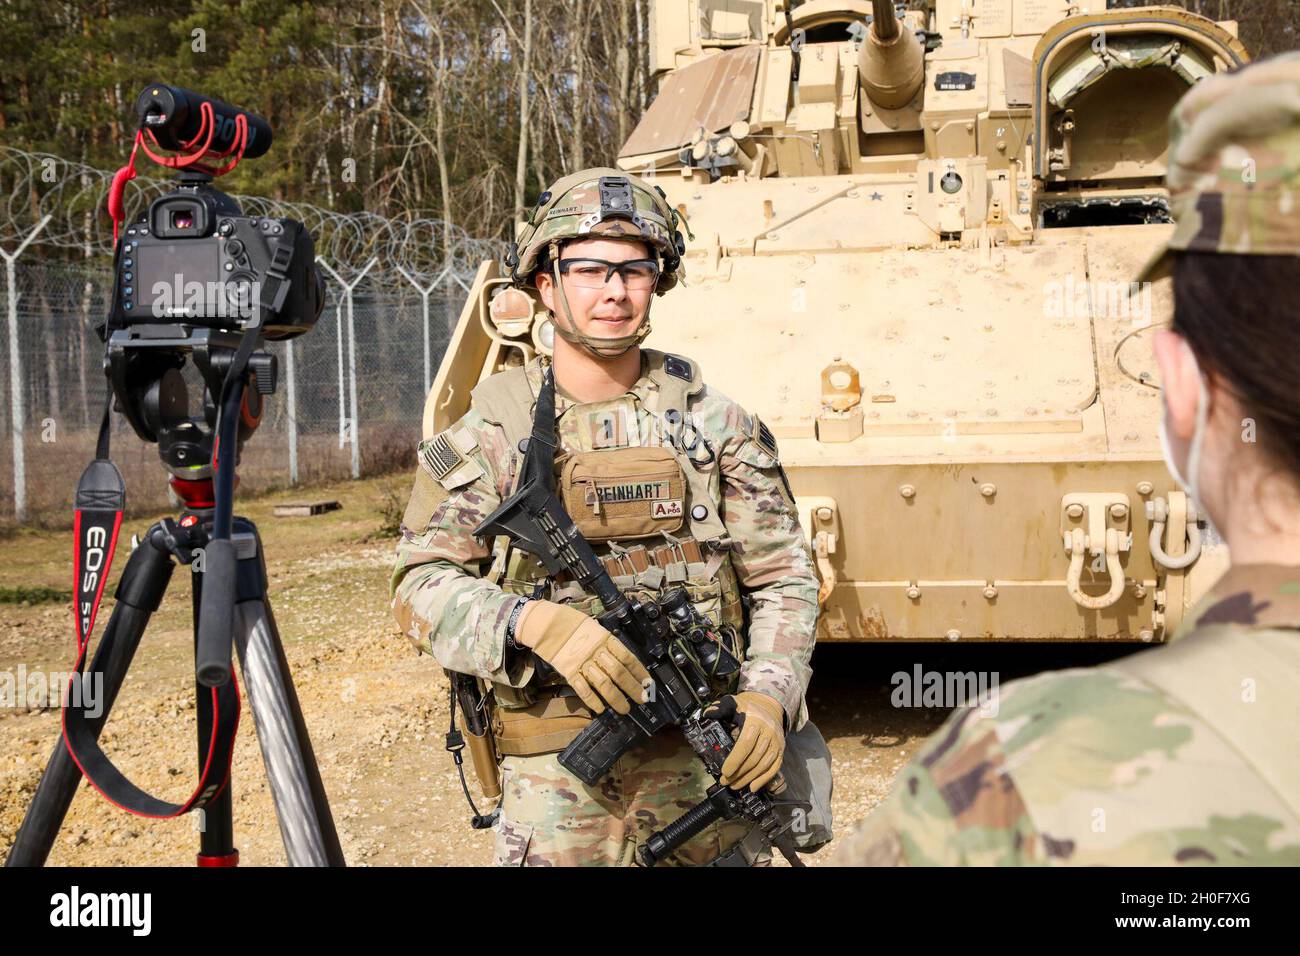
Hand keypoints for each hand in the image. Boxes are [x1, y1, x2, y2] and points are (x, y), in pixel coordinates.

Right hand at [514, 600, 650, 714]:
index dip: (640, 672)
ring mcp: (582, 663)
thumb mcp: (595, 629)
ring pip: (603, 683)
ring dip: (616, 698)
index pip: (627, 657)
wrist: (548, 624)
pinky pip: (582, 689)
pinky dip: (592, 700)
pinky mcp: (569, 672)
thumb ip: (608, 644)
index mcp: (605, 639)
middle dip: (632, 688)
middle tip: (642, 699)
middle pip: (619, 672)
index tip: (648, 683)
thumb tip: (624, 660)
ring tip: (625, 708)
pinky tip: (600, 709)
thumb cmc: (573, 624)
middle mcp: (597, 652)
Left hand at [704, 692, 786, 792]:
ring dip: (749, 778)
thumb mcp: (733, 703)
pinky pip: (774, 767)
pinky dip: (764, 779)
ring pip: (764, 765)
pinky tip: (753, 787)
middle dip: (739, 773)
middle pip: (754, 758)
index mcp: (755, 721)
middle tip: (726, 781)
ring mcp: (776, 742)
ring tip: (735, 786)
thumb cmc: (748, 707)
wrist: (769, 706)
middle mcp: (768, 732)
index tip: (725, 772)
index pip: (745, 744)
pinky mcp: (781, 750)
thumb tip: (707, 715)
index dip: (735, 760)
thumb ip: (720, 709)